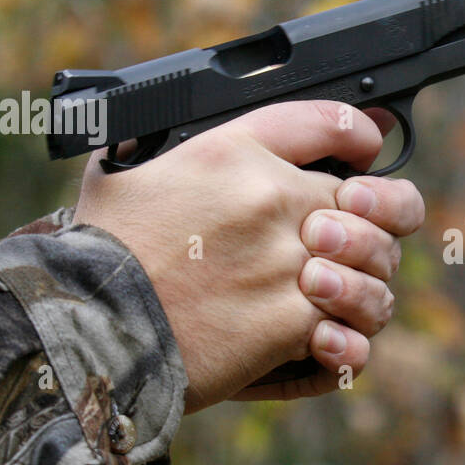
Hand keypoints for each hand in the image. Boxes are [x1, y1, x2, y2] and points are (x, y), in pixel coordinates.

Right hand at [73, 101, 422, 412]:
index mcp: (232, 151)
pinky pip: (351, 330)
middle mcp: (270, 198)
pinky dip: (345, 343)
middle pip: (373, 199)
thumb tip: (166, 135)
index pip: (331, 121)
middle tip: (352, 243)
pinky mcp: (289, 321)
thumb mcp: (122, 171)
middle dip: (378, 222)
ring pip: (374, 266)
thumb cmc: (96, 254)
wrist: (85, 327)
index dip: (362, 135)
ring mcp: (286, 261)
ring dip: (366, 285)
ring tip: (334, 298)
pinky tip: (325, 343)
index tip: (368, 151)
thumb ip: (163, 147)